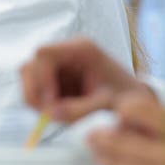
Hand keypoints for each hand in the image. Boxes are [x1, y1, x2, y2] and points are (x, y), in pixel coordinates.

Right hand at [20, 38, 149, 121]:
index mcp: (81, 49)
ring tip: (57, 114)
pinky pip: (34, 89)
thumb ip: (79, 110)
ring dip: (36, 99)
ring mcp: (58, 65)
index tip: (51, 104)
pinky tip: (59, 112)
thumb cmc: (126, 99)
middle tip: (50, 114)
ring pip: (28, 77)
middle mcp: (65, 52)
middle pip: (30, 65)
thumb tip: (50, 115)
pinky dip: (41, 103)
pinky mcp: (54, 78)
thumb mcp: (106, 105)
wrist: (136, 104)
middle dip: (35, 92)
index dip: (40, 79)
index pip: (44, 54)